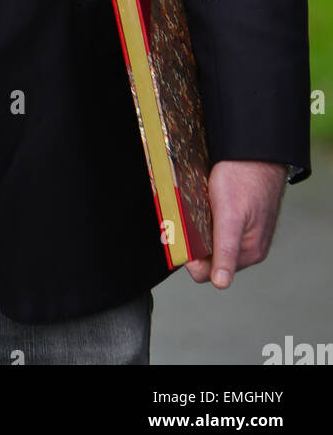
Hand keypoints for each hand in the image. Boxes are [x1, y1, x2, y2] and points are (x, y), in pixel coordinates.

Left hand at [184, 159, 286, 288]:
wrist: (255, 151)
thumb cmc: (244, 179)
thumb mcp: (229, 216)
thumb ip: (225, 251)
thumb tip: (221, 283)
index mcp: (248, 252)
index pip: (208, 273)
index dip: (190, 257)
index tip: (179, 236)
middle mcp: (248, 248)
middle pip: (210, 258)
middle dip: (195, 242)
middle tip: (187, 217)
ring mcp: (245, 234)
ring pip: (212, 242)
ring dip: (200, 230)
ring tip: (199, 208)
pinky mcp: (241, 220)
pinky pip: (217, 228)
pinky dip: (207, 220)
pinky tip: (206, 204)